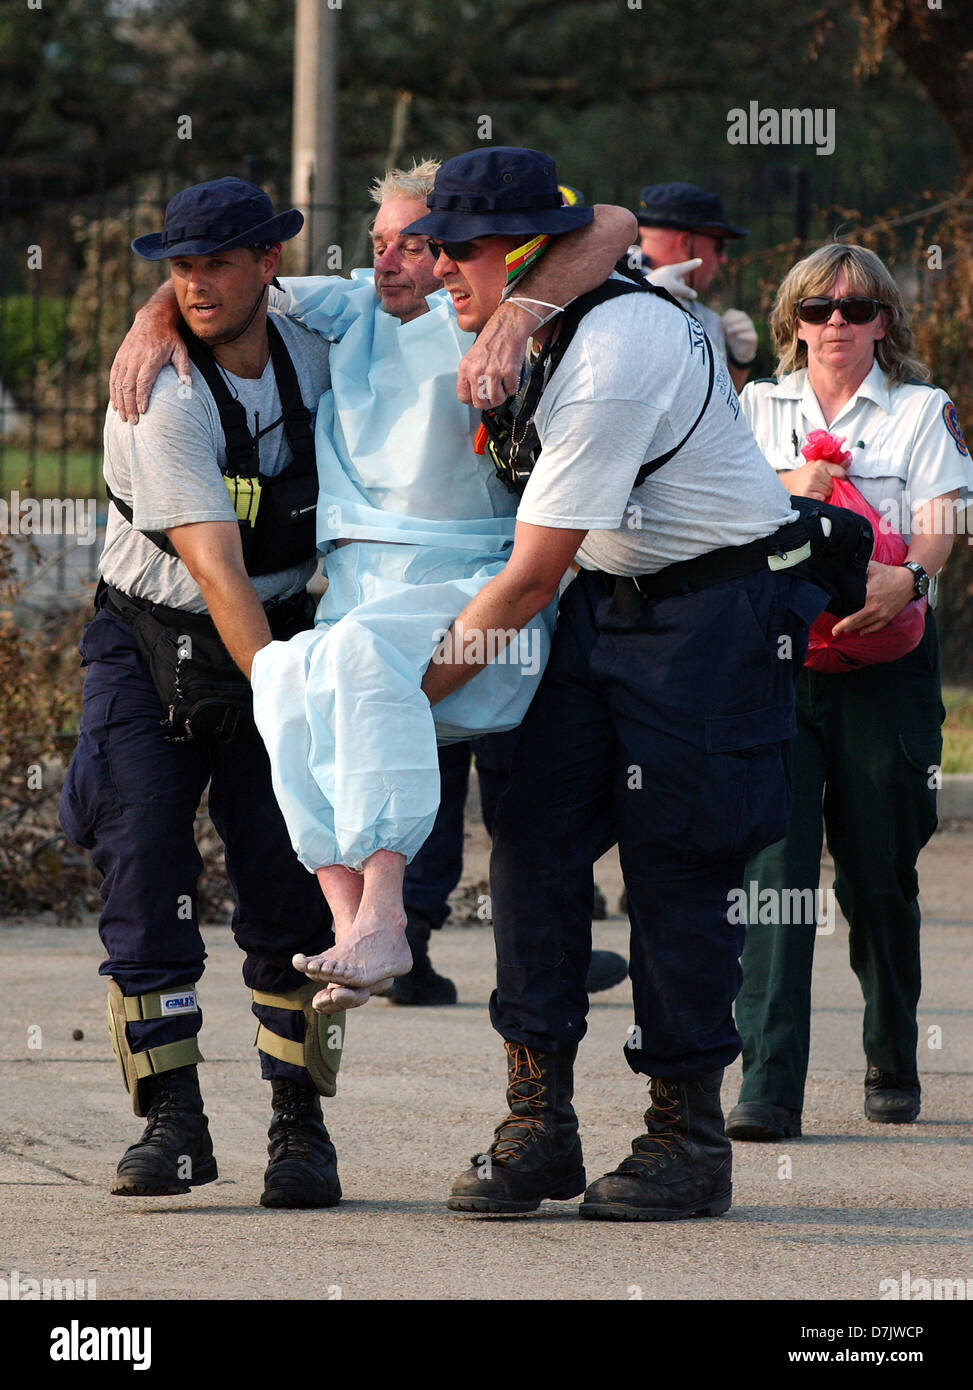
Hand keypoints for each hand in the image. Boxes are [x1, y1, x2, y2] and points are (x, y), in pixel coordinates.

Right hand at [109, 284, 189, 423]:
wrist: (152, 319)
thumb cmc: (170, 338)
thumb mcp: (181, 350)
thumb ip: (184, 368)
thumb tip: (188, 385)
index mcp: (151, 358)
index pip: (143, 381)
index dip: (141, 397)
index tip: (143, 412)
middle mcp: (135, 358)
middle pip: (128, 385)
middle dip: (129, 405)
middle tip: (133, 421)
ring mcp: (125, 358)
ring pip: (118, 383)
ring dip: (120, 401)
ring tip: (123, 417)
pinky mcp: (119, 358)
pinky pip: (113, 377)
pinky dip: (113, 392)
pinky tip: (116, 404)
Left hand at [456, 300, 532, 406]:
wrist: (508, 326)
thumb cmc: (492, 339)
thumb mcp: (473, 357)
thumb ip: (471, 375)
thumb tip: (475, 394)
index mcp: (465, 368)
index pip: (463, 397)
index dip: (473, 401)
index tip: (478, 398)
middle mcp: (477, 371)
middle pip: (480, 403)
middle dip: (488, 402)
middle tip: (493, 395)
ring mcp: (493, 372)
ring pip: (496, 400)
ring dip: (501, 396)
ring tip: (502, 386)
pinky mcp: (509, 372)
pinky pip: (511, 390)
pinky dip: (512, 386)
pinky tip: (510, 376)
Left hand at [644, 258, 701, 300]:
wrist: (640, 292)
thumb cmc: (658, 288)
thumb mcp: (675, 289)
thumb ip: (686, 291)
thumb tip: (694, 295)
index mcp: (671, 270)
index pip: (686, 267)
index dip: (693, 265)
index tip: (700, 261)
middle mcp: (666, 273)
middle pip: (681, 282)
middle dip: (680, 288)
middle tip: (670, 291)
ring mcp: (661, 280)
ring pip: (675, 288)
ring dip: (674, 293)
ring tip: (664, 295)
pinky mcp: (656, 288)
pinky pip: (668, 292)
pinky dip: (668, 296)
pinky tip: (661, 298)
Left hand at [722, 308, 757, 364]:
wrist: (740, 351)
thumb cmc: (732, 339)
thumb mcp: (726, 331)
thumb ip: (722, 325)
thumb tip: (714, 323)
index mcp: (739, 318)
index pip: (732, 312)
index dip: (726, 317)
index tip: (721, 324)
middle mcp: (747, 321)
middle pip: (742, 315)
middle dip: (731, 320)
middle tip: (725, 328)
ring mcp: (751, 329)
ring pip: (747, 324)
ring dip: (736, 327)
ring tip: (729, 332)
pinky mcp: (754, 338)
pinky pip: (751, 335)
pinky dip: (744, 335)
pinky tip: (738, 336)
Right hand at [781, 460, 845, 500]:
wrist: (788, 482)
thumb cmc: (804, 474)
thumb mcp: (819, 465)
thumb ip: (834, 464)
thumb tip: (849, 460)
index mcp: (820, 464)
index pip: (841, 472)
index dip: (839, 477)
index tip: (834, 478)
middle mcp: (816, 473)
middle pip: (835, 484)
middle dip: (831, 486)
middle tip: (821, 485)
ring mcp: (811, 484)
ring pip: (829, 492)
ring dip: (825, 494)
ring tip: (816, 490)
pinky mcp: (807, 495)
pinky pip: (822, 499)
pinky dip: (819, 499)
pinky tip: (813, 495)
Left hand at [830, 561, 915, 635]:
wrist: (909, 581)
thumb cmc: (890, 573)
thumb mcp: (872, 567)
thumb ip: (858, 569)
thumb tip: (845, 568)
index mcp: (868, 595)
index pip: (850, 609)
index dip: (841, 616)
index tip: (833, 619)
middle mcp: (873, 607)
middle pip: (855, 621)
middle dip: (843, 627)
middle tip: (834, 631)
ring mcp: (881, 614)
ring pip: (864, 625)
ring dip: (853, 628)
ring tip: (844, 630)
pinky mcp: (888, 617)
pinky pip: (876, 627)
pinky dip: (868, 630)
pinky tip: (861, 632)